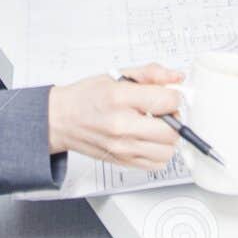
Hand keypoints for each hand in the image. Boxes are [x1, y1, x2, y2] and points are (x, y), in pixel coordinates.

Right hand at [48, 63, 182, 167]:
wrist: (61, 120)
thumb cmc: (86, 97)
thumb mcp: (116, 75)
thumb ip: (150, 73)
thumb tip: (176, 77)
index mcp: (119, 98)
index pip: (167, 101)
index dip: (174, 96)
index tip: (168, 95)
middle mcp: (121, 125)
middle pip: (172, 131)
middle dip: (174, 118)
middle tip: (163, 111)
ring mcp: (122, 147)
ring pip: (168, 151)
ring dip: (168, 138)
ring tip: (156, 126)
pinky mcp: (123, 161)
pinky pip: (157, 164)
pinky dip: (158, 152)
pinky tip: (148, 139)